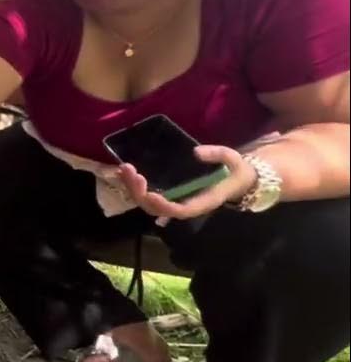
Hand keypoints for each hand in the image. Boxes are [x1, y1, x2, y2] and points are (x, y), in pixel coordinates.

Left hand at [118, 145, 255, 224]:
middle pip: (157, 208)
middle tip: (130, 171)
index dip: (163, 206)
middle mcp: (186, 205)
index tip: (149, 193)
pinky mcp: (170, 194)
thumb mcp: (233, 159)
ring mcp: (176, 201)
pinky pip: (149, 195)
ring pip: (149, 204)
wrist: (238, 179)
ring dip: (133, 189)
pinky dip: (135, 186)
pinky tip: (126, 172)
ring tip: (124, 169)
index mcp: (202, 202)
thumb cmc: (236, 170)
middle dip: (140, 193)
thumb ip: (218, 155)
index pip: (179, 210)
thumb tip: (195, 152)